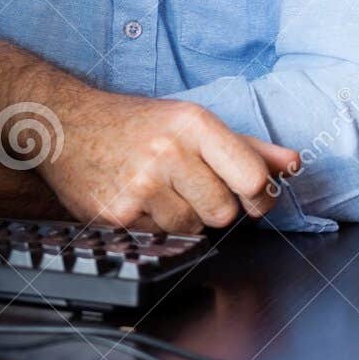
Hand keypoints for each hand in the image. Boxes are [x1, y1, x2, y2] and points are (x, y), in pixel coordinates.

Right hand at [38, 90, 299, 234]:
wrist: (65, 124)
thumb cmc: (135, 123)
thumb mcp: (191, 122)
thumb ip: (247, 146)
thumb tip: (293, 164)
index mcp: (193, 125)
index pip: (254, 179)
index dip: (259, 196)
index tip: (249, 194)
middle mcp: (168, 153)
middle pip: (225, 213)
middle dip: (212, 206)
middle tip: (187, 184)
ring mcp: (140, 185)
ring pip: (191, 229)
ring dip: (180, 217)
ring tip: (156, 188)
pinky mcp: (118, 213)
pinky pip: (158, 237)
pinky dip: (151, 224)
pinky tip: (135, 199)